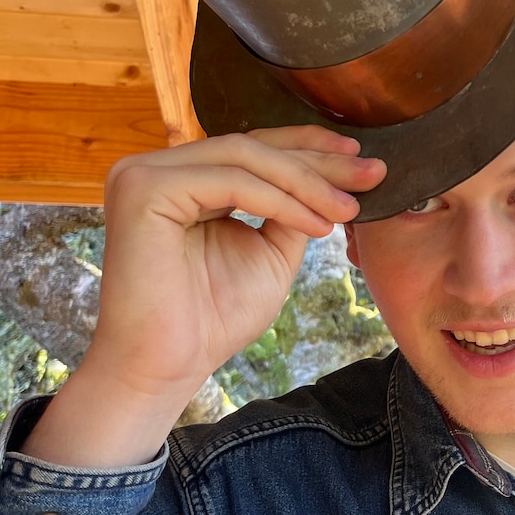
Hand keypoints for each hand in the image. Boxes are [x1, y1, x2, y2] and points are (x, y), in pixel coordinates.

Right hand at [21, 127, 385, 467]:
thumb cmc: (213, 318)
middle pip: (251, 147)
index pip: (252, 149)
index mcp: (181, 178)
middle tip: (372, 174)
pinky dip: (281, 201)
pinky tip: (317, 225)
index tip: (362, 160)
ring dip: (307, 182)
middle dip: (318, 161)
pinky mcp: (143, 190)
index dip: (308, 148)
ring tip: (348, 209)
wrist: (168, 368)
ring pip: (245, 157)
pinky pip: (231, 183)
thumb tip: (336, 176)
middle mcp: (156, 168)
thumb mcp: (271, 253)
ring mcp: (143, 174)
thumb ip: (293, 210)